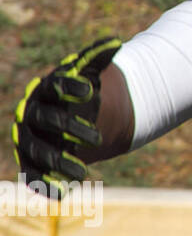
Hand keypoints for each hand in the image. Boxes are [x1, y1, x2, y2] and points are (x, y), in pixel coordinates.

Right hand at [12, 37, 121, 198]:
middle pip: (46, 119)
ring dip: (59, 161)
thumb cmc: (80, 93)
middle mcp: (33, 113)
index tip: (91, 90)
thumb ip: (100, 57)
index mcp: (47, 89)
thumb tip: (117, 41)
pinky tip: (62, 194)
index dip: (70, 86)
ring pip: (39, 150)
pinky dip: (44, 185)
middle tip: (98, 139)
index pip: (55, 86)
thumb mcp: (90, 74)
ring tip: (83, 172)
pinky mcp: (31, 161)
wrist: (68, 118)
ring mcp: (30, 138)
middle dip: (69, 127)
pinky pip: (33, 174)